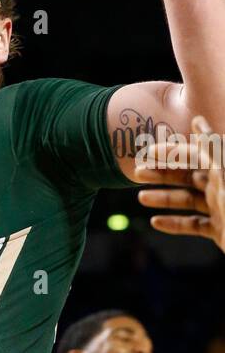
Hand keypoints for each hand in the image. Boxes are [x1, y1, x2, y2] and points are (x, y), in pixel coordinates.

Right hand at [137, 115, 224, 251]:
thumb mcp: (224, 175)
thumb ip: (211, 150)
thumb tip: (199, 123)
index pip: (198, 153)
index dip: (174, 149)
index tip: (149, 150)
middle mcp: (223, 186)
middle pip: (189, 176)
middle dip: (163, 173)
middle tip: (138, 172)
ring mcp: (221, 208)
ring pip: (188, 200)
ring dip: (164, 198)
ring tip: (141, 198)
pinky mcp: (220, 229)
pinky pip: (194, 225)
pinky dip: (175, 224)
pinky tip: (156, 222)